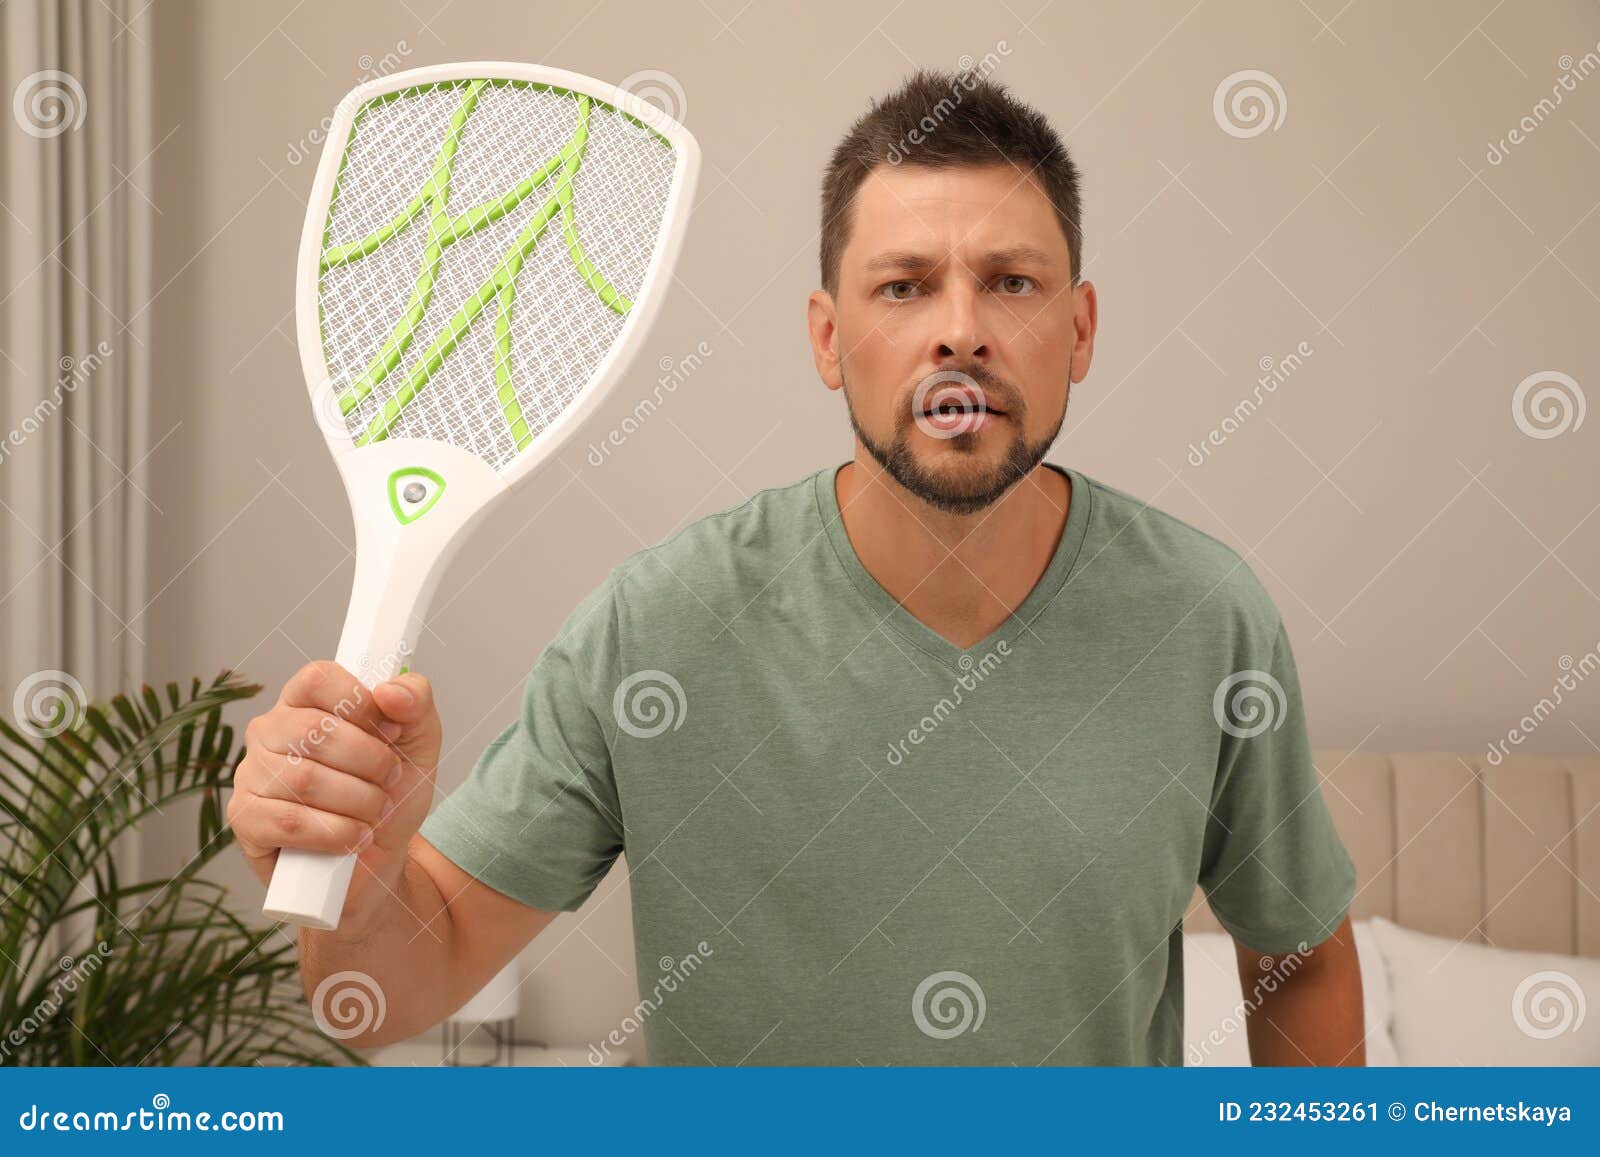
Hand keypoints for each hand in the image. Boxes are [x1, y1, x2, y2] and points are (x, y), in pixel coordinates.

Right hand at [228, 661, 442, 918]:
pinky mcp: (246, 819)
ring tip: (375, 811)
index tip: (392, 730)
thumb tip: (390, 691)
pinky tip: (355, 837)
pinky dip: (336, 833)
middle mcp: (270, 731)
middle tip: (390, 780)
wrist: (382, 856)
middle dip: (369, 761)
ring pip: (305, 780)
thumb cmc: (392, 790)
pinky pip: (289, 822)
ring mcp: (251, 774)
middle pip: (313, 731)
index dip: (360, 703)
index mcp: (306, 700)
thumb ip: (415, 701)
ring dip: (359, 801)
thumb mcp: (419, 740)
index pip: (318, 679)